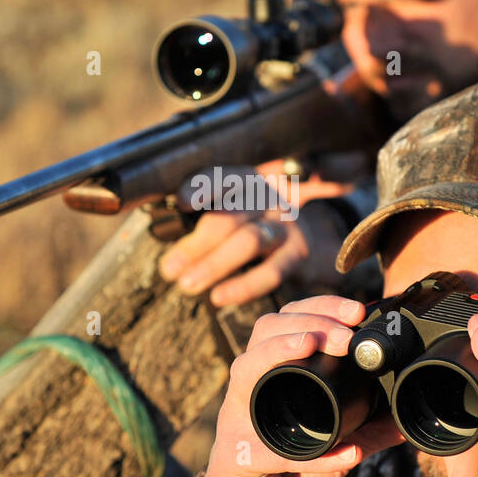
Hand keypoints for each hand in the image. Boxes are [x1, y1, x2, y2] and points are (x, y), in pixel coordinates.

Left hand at [158, 163, 350, 306]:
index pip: (222, 178)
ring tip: (187, 285)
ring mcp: (286, 224)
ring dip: (214, 265)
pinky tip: (219, 297)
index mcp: (245, 181)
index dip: (202, 188)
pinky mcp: (298, 253)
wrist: (309, 235)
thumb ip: (202, 220)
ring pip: (249, 241)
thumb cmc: (252, 223)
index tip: (181, 203)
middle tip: (169, 269)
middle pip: (230, 217)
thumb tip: (169, 249)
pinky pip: (271, 271)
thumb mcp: (232, 210)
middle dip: (195, 245)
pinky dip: (243, 286)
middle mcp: (267, 197)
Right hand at [201, 295, 405, 476]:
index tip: (358, 310)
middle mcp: (249, 387)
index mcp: (270, 373)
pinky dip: (313, 455)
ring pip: (246, 370)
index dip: (321, 307)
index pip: (288, 319)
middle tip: (347, 333)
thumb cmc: (283, 468)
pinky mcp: (239, 457)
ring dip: (280, 350)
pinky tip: (346, 453)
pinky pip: (272, 451)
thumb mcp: (330, 442)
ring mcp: (238, 418)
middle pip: (264, 330)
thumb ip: (365, 429)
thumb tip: (407, 416)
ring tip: (314, 345)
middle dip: (308, 321)